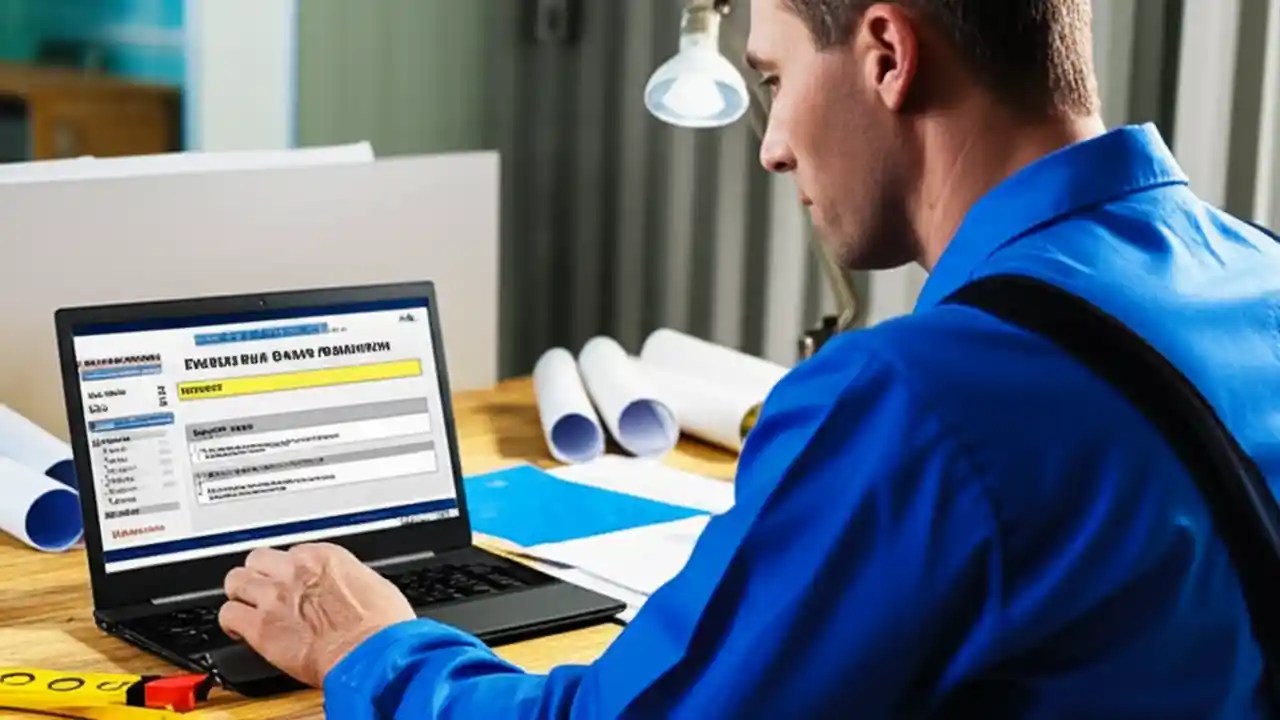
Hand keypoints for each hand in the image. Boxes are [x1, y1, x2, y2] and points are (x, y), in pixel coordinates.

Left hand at [219, 543, 415, 686]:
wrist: (371, 653)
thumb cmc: (381, 626)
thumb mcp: (373, 585)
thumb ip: (348, 580)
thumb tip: (344, 589)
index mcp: (323, 557)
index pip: (291, 552)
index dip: (289, 569)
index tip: (292, 581)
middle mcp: (294, 570)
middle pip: (257, 559)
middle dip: (259, 574)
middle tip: (264, 590)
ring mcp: (274, 597)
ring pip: (235, 581)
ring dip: (241, 594)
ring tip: (247, 606)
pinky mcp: (260, 627)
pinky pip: (228, 614)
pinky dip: (231, 622)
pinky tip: (240, 630)